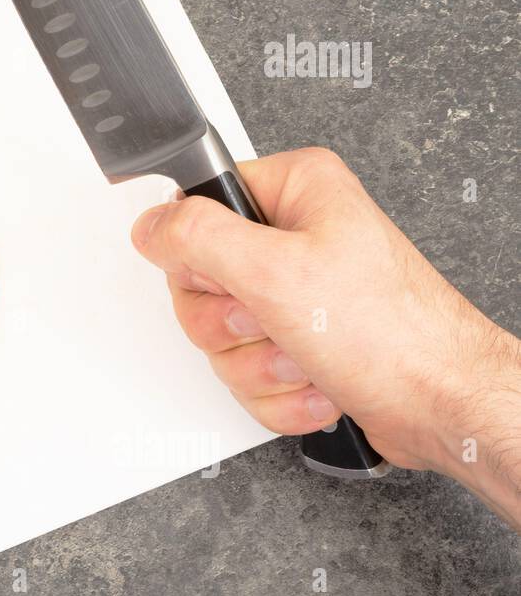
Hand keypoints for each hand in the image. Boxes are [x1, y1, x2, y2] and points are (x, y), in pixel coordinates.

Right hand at [130, 148, 520, 517]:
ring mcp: (297, 293)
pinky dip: (278, 391)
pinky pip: (248, 371)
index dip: (204, 261)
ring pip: (223, 338)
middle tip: (273, 323)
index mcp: (295, 191)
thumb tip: (152, 225)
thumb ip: (196, 238)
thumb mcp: (274, 271)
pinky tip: (316, 381)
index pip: (197, 210)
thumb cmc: (392, 334)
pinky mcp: (300, 342)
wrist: (442, 405)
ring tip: (306, 359)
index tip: (236, 282)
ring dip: (259, 366)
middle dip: (234, 327)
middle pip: (201, 284)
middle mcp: (296, 236)